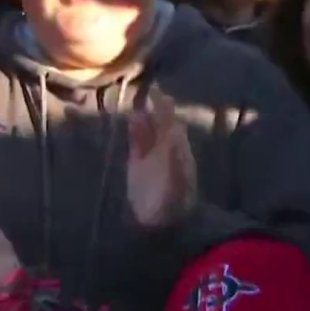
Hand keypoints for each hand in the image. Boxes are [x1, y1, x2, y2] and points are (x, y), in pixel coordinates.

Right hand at [127, 89, 197, 227]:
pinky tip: (131, 119)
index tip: (158, 91)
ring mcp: (151, 156)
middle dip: (154, 107)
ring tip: (136, 100)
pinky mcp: (137, 165)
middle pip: (160, 122)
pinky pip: (137, 142)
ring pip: (147, 130)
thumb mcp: (176, 174)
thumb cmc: (173, 198)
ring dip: (142, 116)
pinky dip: (135, 130)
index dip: (165, 107)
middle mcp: (165, 148)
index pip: (171, 121)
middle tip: (146, 88)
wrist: (161, 222)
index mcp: (178, 148)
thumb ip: (173, 150)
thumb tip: (172, 126)